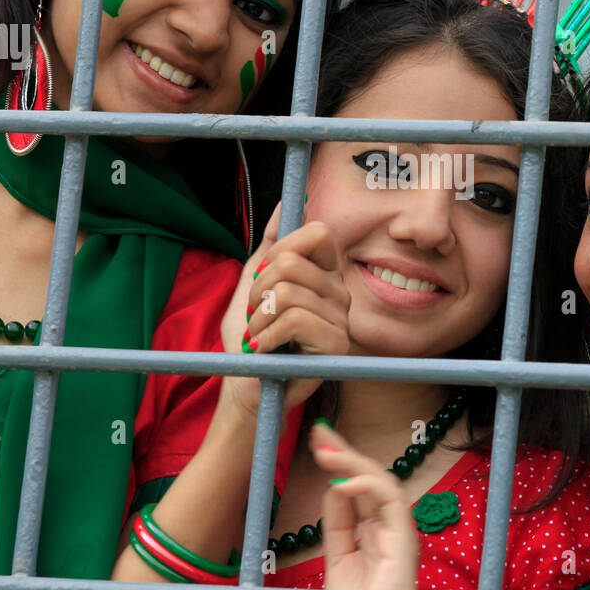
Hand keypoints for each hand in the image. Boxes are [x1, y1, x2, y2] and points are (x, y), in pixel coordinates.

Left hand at [218, 203, 350, 420]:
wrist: (247, 386)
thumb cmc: (251, 338)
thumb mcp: (254, 284)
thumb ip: (271, 244)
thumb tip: (286, 204)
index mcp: (325, 274)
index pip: (318, 232)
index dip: (281, 248)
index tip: (262, 276)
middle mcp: (340, 293)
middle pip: (292, 262)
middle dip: (258, 289)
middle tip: (255, 314)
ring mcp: (342, 319)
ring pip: (288, 292)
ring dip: (258, 318)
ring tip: (257, 336)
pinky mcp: (336, 345)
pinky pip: (294, 319)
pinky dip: (265, 335)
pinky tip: (263, 350)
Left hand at [312, 422, 417, 589]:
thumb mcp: (338, 558)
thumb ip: (337, 525)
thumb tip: (333, 487)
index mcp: (372, 531)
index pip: (357, 486)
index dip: (340, 462)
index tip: (318, 441)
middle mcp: (388, 526)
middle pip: (369, 477)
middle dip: (344, 451)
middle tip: (319, 431)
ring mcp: (398, 531)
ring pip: (382, 481)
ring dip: (354, 461)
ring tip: (326, 452)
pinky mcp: (404, 539)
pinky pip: (393, 500)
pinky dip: (369, 485)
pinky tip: (344, 484)